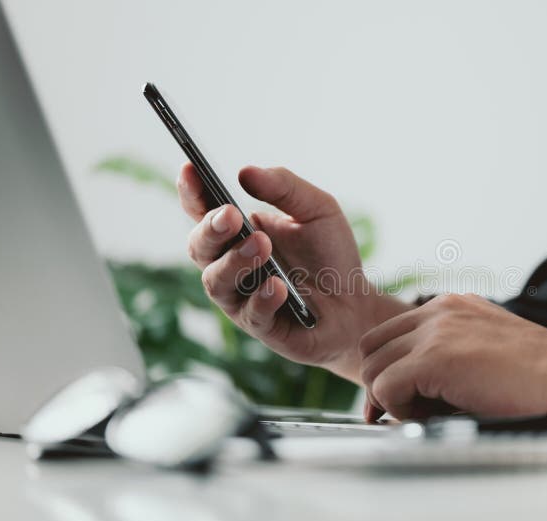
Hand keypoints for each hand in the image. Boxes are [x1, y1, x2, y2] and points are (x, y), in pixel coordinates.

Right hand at [178, 163, 411, 382]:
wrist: (356, 301)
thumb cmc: (329, 253)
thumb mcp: (317, 208)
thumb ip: (284, 187)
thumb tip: (245, 172)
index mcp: (238, 231)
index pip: (203, 210)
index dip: (191, 191)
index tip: (190, 168)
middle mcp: (230, 263)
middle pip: (199, 247)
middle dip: (211, 229)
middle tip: (232, 215)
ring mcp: (241, 296)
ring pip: (217, 281)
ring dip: (236, 262)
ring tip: (262, 245)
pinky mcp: (261, 325)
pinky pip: (251, 313)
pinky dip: (262, 297)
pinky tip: (278, 286)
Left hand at [359, 294, 546, 420]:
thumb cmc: (536, 375)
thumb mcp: (485, 348)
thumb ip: (448, 354)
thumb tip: (412, 387)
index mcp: (450, 306)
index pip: (390, 332)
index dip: (388, 367)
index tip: (401, 395)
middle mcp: (438, 311)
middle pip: (372, 346)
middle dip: (381, 381)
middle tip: (404, 409)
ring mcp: (434, 332)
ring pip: (373, 367)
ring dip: (392, 398)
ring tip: (428, 413)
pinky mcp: (433, 358)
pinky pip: (385, 387)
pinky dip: (400, 410)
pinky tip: (432, 416)